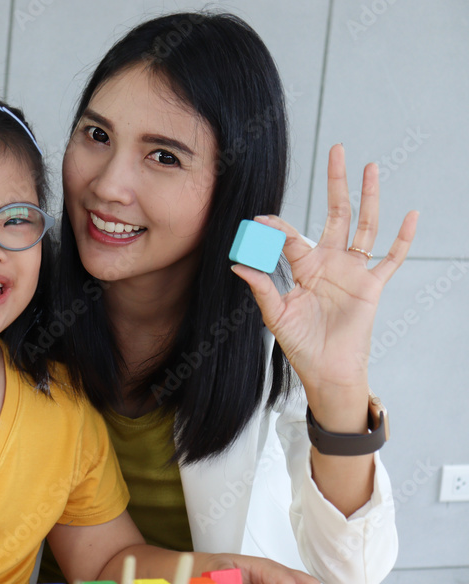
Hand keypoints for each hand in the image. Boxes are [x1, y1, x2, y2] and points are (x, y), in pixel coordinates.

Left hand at [231, 144, 417, 419]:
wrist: (325, 369)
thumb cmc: (299, 343)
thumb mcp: (275, 315)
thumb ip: (261, 288)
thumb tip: (237, 263)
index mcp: (303, 267)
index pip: (291, 237)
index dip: (275, 229)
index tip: (258, 221)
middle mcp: (329, 262)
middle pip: (335, 213)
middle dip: (336, 183)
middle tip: (337, 150)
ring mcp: (353, 271)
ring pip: (363, 226)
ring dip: (368, 197)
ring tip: (370, 168)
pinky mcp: (372, 285)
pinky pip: (391, 258)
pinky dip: (402, 238)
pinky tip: (410, 215)